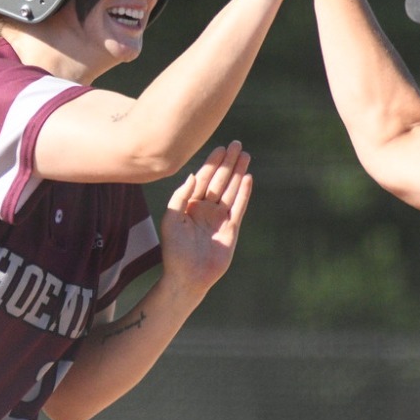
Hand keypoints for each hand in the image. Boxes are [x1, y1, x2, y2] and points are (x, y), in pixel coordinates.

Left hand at [157, 141, 252, 299]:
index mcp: (189, 204)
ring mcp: (219, 218)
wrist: (187, 276)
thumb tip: (194, 174)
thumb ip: (180, 196)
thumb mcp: (171, 218)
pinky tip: (248, 178)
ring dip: (238, 172)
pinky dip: (244, 192)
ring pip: (231, 189)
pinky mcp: (231, 228)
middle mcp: (206, 208)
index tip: (220, 148)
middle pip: (220, 180)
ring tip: (246, 155)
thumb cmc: (174, 249)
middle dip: (228, 162)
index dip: (212, 163)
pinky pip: (239, 206)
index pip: (203, 179)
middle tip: (237, 143)